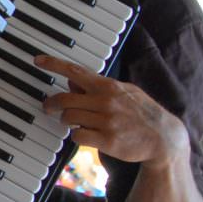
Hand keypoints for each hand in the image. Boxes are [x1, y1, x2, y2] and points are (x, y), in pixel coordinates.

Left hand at [37, 56, 189, 166]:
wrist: (163, 137)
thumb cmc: (141, 113)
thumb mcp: (123, 93)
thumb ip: (97, 87)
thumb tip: (72, 80)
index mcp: (108, 86)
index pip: (75, 71)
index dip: (54, 64)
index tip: (38, 61)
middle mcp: (106, 101)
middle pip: (65, 99)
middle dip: (52, 103)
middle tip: (48, 107)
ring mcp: (106, 121)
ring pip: (69, 118)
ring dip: (67, 121)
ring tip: (76, 123)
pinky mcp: (107, 140)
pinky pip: (77, 136)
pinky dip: (77, 136)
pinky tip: (86, 135)